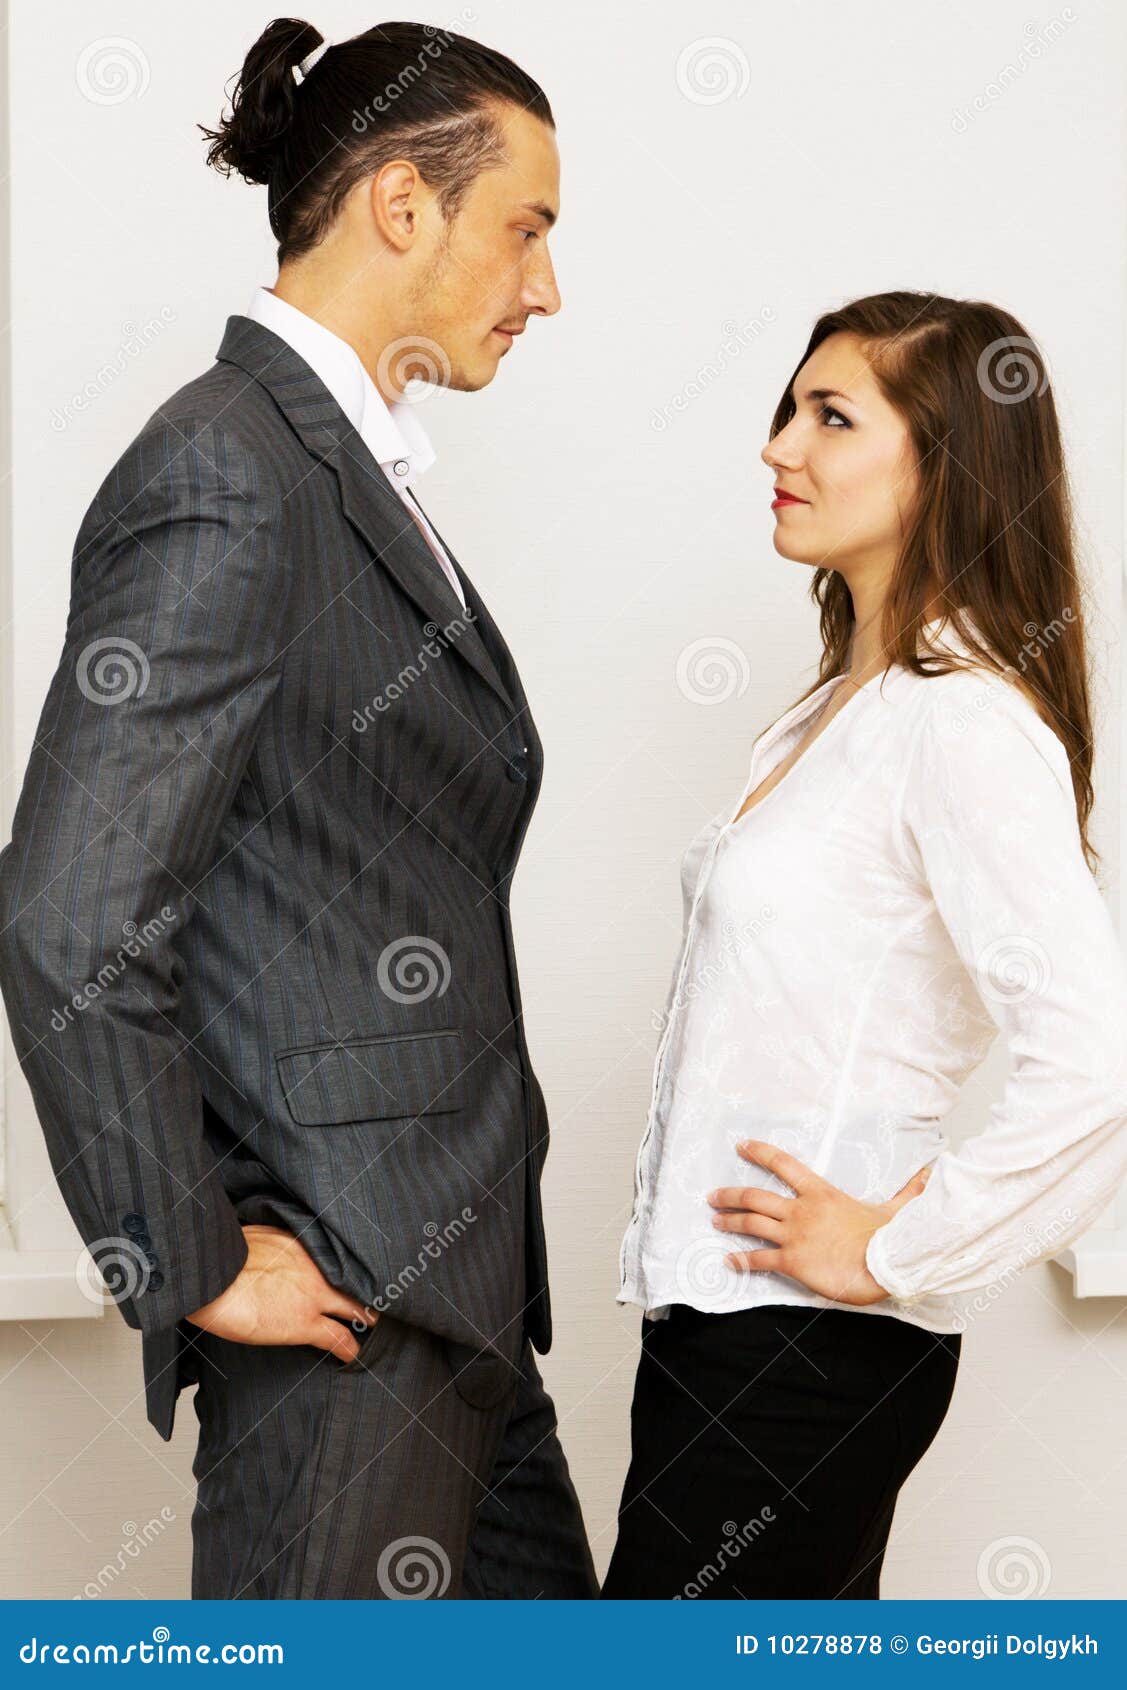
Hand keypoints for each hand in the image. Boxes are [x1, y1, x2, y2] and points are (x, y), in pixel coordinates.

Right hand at [185, 1224, 378, 1361]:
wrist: (212, 1273)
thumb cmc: (222, 1255)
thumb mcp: (254, 1235)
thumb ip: (271, 1244)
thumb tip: (266, 1249)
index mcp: (301, 1243)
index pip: (335, 1257)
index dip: (345, 1270)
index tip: (353, 1276)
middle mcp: (315, 1266)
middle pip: (355, 1280)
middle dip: (367, 1291)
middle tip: (378, 1302)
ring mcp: (314, 1295)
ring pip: (356, 1308)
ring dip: (366, 1319)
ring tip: (375, 1328)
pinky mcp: (304, 1323)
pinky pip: (339, 1338)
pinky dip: (349, 1349)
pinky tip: (354, 1356)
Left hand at [706, 1141, 932, 1305]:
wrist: (886, 1264)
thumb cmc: (889, 1238)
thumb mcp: (896, 1209)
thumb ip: (907, 1191)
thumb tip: (928, 1174)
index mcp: (821, 1193)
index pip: (784, 1164)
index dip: (760, 1153)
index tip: (742, 1146)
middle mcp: (801, 1210)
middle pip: (755, 1196)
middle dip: (730, 1194)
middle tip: (713, 1196)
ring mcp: (794, 1235)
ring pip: (751, 1223)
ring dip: (729, 1222)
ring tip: (715, 1222)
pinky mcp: (792, 1261)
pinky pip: (759, 1258)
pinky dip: (742, 1259)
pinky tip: (730, 1261)